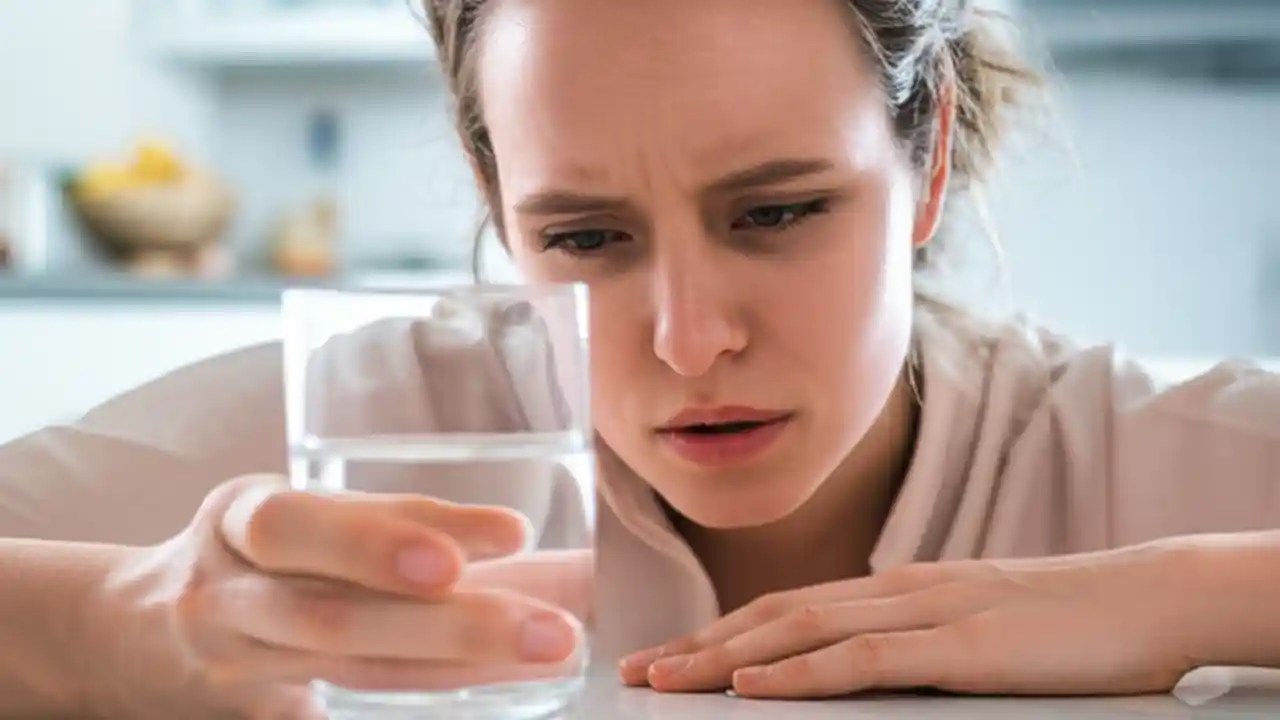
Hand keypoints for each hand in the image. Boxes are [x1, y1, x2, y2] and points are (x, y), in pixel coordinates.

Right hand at [86, 475, 588, 718]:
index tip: (509, 532)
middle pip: (331, 613)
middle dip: (449, 619)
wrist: (144, 630)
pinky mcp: (260, 710)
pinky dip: (433, 687)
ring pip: (347, 665)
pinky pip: (351, 699)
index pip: (313, 521)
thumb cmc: (258, 554)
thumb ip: (397, 519)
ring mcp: (239, 662)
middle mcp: (227, 592)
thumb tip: (528, 534)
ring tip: (546, 649)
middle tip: (552, 625)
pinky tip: (502, 681)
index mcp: (238, 518)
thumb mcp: (303, 518)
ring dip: (457, 661)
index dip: (403, 528)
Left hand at [620, 542, 1205, 698]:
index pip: (786, 607)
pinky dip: (803, 671)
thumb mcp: (971, 628)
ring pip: (803, 630)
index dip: (718, 633)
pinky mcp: (963, 645)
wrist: (1147, 597)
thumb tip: (852, 667)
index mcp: (895, 588)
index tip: (665, 658)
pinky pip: (866, 658)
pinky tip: (757, 686)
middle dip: (698, 647)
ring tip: (668, 682)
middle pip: (774, 615)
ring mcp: (927, 612)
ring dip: (726, 658)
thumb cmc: (1063, 622)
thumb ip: (909, 642)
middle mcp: (896, 590)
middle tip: (636, 674)